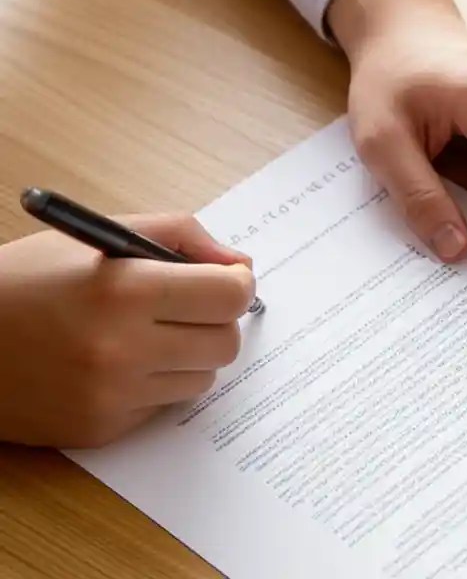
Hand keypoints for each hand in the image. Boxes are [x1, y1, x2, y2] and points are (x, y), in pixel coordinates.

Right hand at [0, 215, 255, 447]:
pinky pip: (161, 406)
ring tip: (143, 334)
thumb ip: (181, 237)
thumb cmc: (27, 280)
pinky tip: (113, 365)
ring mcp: (110, 396)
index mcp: (124, 290)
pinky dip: (152, 384)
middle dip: (216, 321)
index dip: (236, 284)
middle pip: (225, 343)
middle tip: (188, 307)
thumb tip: (240, 264)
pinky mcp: (99, 429)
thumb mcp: (100, 237)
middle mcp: (120, 349)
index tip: (227, 280)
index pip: (229, 296)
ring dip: (187, 355)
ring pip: (202, 379)